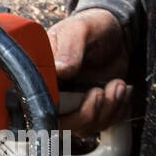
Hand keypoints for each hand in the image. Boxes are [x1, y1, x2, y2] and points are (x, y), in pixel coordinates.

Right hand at [48, 8, 131, 134]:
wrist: (115, 34)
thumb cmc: (92, 28)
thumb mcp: (79, 31)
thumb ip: (69, 49)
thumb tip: (59, 70)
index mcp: (42, 75)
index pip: (36, 104)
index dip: (54, 109)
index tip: (73, 98)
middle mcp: (54, 93)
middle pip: (60, 124)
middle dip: (86, 113)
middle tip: (100, 92)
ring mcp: (73, 104)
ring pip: (84, 127)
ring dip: (106, 110)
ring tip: (116, 85)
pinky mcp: (92, 109)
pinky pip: (102, 125)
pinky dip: (117, 111)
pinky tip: (119, 90)